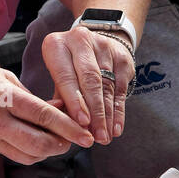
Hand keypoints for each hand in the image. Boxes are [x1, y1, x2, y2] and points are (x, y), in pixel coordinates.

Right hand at [0, 59, 85, 163]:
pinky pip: (15, 154)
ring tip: (57, 139)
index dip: (68, 127)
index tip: (87, 134)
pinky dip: (31, 151)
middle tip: (76, 139)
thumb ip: (28, 95)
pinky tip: (37, 139)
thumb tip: (57, 108)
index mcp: (1, 96)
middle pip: (39, 144)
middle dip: (62, 145)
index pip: (43, 115)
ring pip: (29, 156)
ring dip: (48, 151)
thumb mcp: (1, 75)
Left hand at [41, 26, 134, 145]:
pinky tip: (116, 128)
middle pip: (90, 81)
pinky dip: (118, 111)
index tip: (82, 123)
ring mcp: (104, 47)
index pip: (66, 77)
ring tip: (105, 137)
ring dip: (107, 115)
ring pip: (107, 86)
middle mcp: (80, 41)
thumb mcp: (56, 77)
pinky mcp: (122, 57)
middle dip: (95, 112)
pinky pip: (120, 89)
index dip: (75, 102)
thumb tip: (68, 127)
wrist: (92, 45)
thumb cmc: (67, 67)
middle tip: (96, 136)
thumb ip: (60, 100)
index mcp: (56, 45)